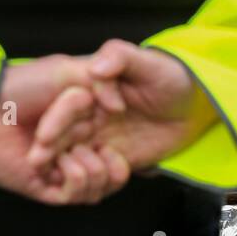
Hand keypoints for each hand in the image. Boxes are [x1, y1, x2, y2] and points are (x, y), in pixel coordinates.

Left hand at [0, 55, 130, 203]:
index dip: (114, 132)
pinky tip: (63, 161)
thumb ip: (103, 83)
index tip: (107, 118)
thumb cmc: (24, 85)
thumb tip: (120, 108)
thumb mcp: (70, 72)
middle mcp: (74, 150)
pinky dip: (77, 178)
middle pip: (111, 168)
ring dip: (93, 169)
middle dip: (102, 151)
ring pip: (99, 188)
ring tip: (71, 152)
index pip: (116, 142)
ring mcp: (59, 170)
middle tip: (84, 139)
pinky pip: (77, 196)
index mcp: (83, 126)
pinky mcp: (44, 187)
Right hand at [28, 39, 218, 176]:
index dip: (52, 123)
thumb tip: (95, 69)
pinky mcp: (117, 158)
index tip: (44, 138)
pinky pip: (101, 174)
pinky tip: (103, 177)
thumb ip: (119, 56)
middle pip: (61, 137)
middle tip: (39, 164)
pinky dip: (98, 179)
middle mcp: (89, 117)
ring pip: (75, 159)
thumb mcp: (147, 61)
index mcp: (88, 90)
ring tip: (73, 176)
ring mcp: (102, 139)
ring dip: (71, 170)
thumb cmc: (171, 76)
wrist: (196, 104)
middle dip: (49, 152)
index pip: (61, 109)